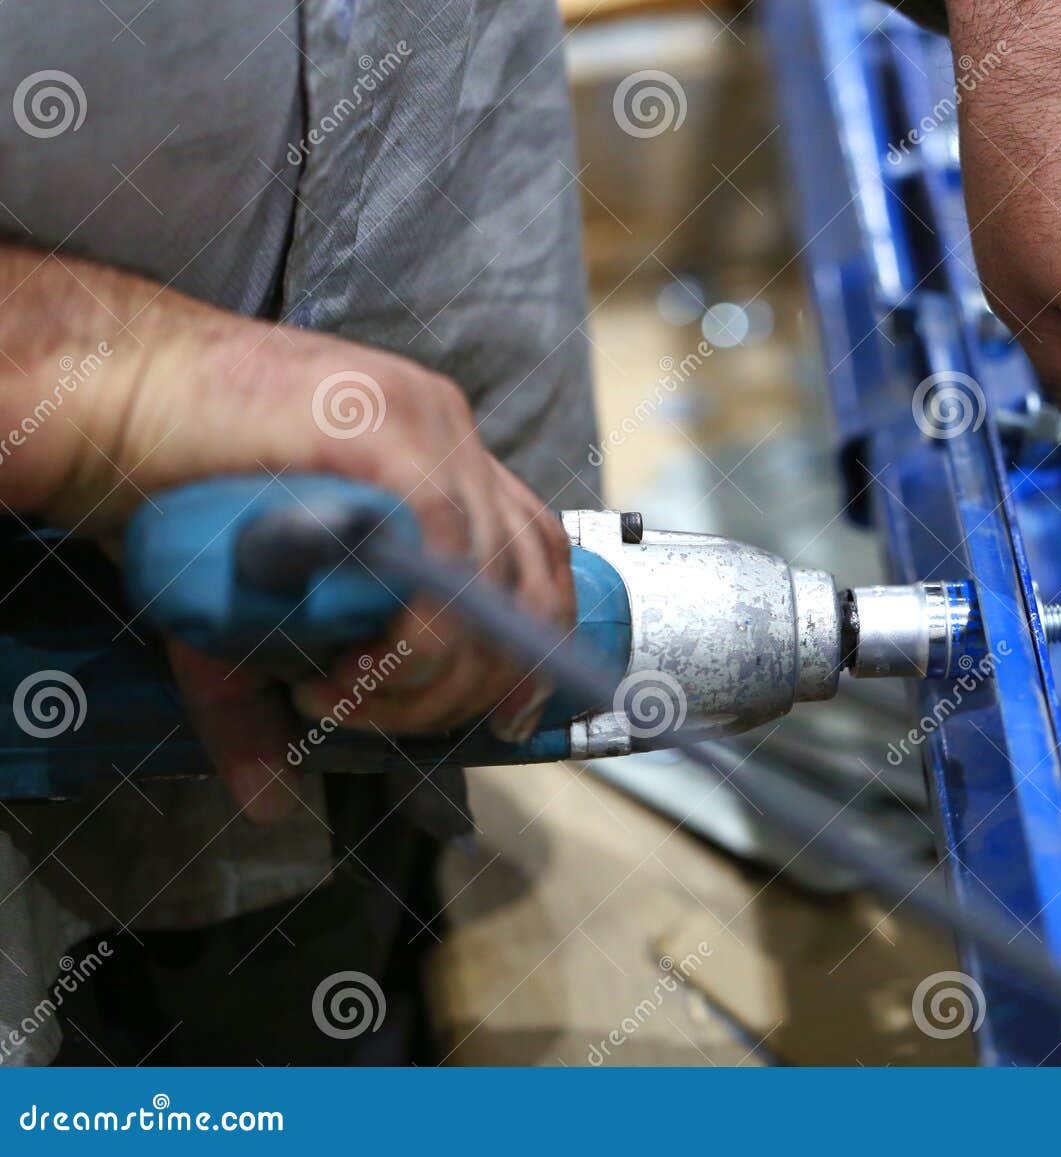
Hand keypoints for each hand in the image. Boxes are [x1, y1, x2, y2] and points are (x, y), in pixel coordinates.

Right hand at [0, 249, 573, 819]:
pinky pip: (441, 549)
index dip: (536, 648)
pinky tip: (351, 668)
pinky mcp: (382, 427)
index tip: (506, 717)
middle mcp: (447, 434)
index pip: (533, 557)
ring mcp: (422, 424)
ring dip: (431, 671)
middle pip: (524, 580)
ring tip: (345, 697)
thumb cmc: (169, 490)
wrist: (95, 395)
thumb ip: (268, 698)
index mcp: (439, 458)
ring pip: (490, 576)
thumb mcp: (241, 615)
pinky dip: (414, 630)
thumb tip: (273, 800)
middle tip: (378, 719)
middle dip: (466, 683)